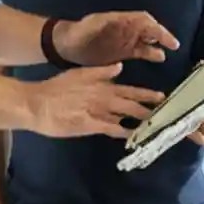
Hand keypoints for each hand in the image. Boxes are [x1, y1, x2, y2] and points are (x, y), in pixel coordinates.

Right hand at [27, 63, 164, 138]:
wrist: (37, 103)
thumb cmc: (57, 88)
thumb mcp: (80, 73)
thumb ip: (101, 71)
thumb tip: (120, 66)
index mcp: (103, 86)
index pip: (130, 90)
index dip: (146, 94)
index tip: (162, 97)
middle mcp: (104, 99)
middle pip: (132, 105)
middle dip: (149, 109)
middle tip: (166, 114)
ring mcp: (98, 113)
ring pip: (125, 117)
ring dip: (140, 121)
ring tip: (155, 125)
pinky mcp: (90, 126)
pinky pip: (111, 130)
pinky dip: (123, 132)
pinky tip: (133, 136)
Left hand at [53, 11, 179, 66]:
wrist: (66, 46)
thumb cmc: (78, 33)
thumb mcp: (89, 25)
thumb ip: (103, 22)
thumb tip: (118, 19)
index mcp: (120, 20)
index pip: (142, 20)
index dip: (154, 26)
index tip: (163, 34)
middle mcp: (126, 28)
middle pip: (149, 29)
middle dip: (162, 35)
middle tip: (173, 45)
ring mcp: (126, 39)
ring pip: (148, 40)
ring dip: (158, 44)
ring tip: (167, 52)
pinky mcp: (124, 51)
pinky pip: (141, 51)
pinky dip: (151, 53)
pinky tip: (159, 58)